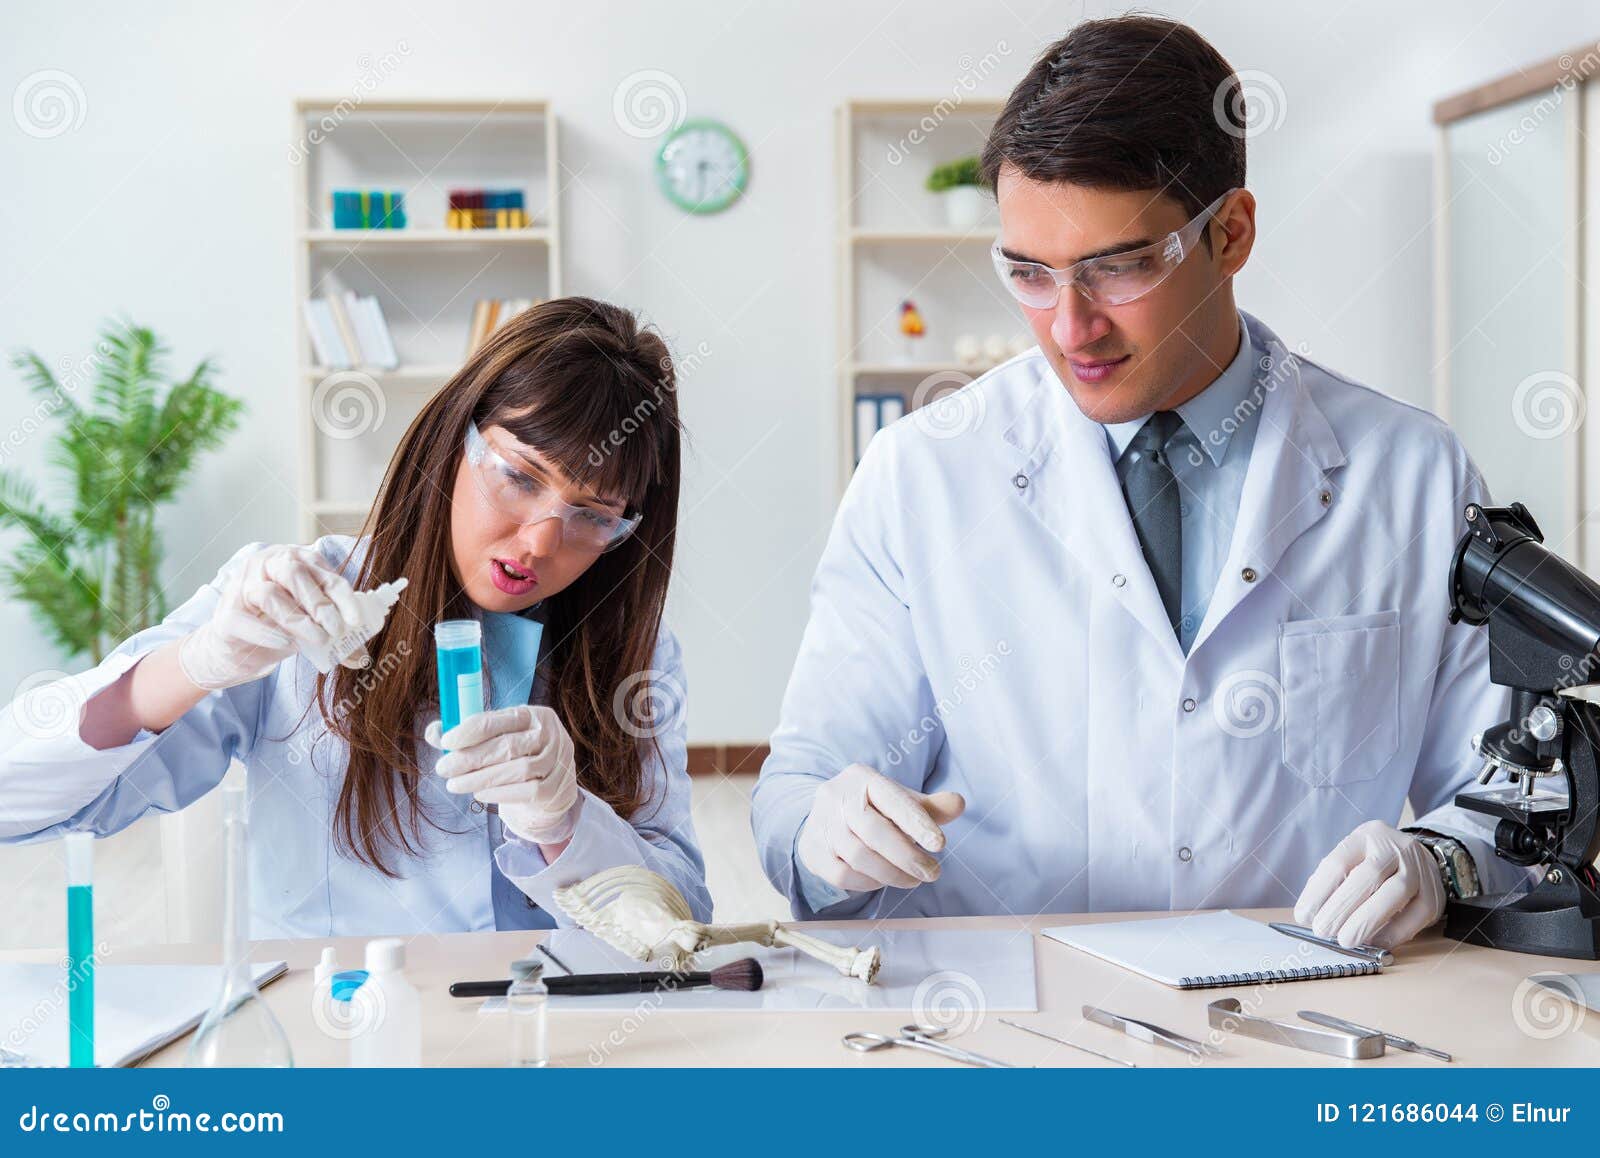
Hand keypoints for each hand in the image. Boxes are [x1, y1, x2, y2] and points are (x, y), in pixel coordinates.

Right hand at [178, 544, 375, 690]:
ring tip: (319, 640)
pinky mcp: (226, 613)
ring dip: (298, 620)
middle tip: (337, 629)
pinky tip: (285, 643)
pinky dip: (267, 632)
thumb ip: (333, 634)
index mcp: (294, 560)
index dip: (342, 595)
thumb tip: (360, 657)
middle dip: (320, 603)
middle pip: (294, 573)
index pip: (322, 572)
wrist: (237, 645)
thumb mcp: (310, 624)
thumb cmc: (278, 625)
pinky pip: (245, 620)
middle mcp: (266, 565)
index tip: (356, 619)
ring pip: (270, 594)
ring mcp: (242, 586)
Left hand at [424, 705, 580, 844]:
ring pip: (517, 769)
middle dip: (470, 758)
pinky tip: (479, 794)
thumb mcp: (497, 738)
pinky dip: (499, 793)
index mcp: (532, 714)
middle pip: (507, 746)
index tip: (446, 741)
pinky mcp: (556, 787)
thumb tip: (433, 732)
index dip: (469, 730)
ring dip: (480, 778)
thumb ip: (467, 734)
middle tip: (443, 768)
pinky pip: (526, 791)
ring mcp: (557, 761)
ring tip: (455, 785)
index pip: (499, 720)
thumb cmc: (518, 756)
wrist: (552, 787)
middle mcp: (549, 734)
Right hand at [797, 763, 965, 891]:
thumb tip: (958, 803)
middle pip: (873, 831)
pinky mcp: (811, 851)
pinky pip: (842, 874)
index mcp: (861, 777)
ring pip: (858, 856)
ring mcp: (820, 824)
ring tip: (913, 879)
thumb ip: (930, 806)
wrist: (829, 818)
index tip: (940, 844)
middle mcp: (835, 796)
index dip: (916, 821)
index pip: (891, 798)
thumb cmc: (874, 809)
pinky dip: (868, 883)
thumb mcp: (902, 802)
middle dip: (907, 856)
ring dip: (891, 874)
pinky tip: (884, 881)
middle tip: (932, 873)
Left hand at [1294, 820, 1445, 949]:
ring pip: (1395, 893)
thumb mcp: (1351, 861)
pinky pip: (1416, 915)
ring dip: (1367, 920)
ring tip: (1346, 940)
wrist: (1420, 860)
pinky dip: (1394, 932)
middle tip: (1323, 930)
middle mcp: (1395, 848)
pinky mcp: (1434, 894)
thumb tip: (1308, 916)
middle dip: (1342, 907)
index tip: (1303, 915)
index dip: (1318, 891)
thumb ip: (1330, 883)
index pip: (1338, 862)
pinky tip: (1375, 942)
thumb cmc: (1374, 864)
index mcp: (1366, 836)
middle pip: (1368, 876)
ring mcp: (1419, 869)